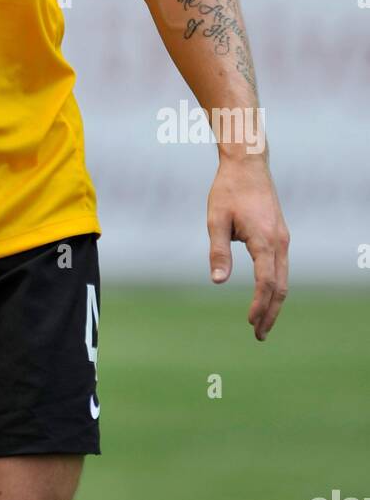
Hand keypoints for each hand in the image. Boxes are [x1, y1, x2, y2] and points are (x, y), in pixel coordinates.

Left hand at [207, 158, 289, 340]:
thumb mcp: (216, 220)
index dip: (259, 306)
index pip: (266, 283)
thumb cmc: (228, 190)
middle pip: (280, 287)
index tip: (250, 323)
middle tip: (259, 335)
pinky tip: (266, 294)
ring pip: (284, 278)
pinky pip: (282, 267)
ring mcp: (283, 238)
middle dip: (270, 312)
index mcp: (264, 240)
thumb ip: (218, 251)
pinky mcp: (280, 234)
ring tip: (262, 322)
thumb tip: (217, 281)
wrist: (247, 164)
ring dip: (274, 301)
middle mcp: (279, 242)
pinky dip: (276, 285)